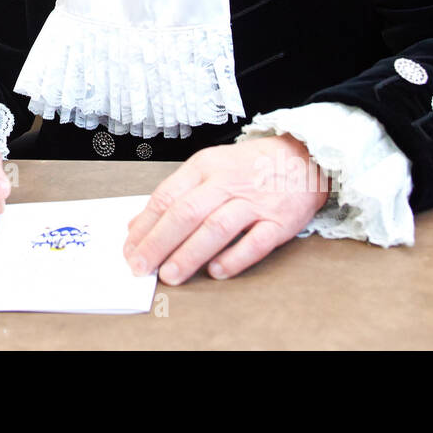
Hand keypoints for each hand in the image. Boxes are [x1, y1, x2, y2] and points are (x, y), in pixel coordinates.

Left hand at [124, 135, 328, 283]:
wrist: (303, 157)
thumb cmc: (249, 167)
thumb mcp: (208, 168)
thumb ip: (174, 195)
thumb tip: (137, 225)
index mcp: (204, 167)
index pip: (166, 197)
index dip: (144, 226)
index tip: (129, 249)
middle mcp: (226, 182)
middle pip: (186, 213)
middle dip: (158, 243)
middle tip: (141, 267)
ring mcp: (254, 201)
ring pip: (216, 227)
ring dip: (190, 253)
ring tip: (170, 275)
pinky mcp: (279, 221)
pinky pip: (256, 242)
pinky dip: (234, 258)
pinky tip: (216, 272)